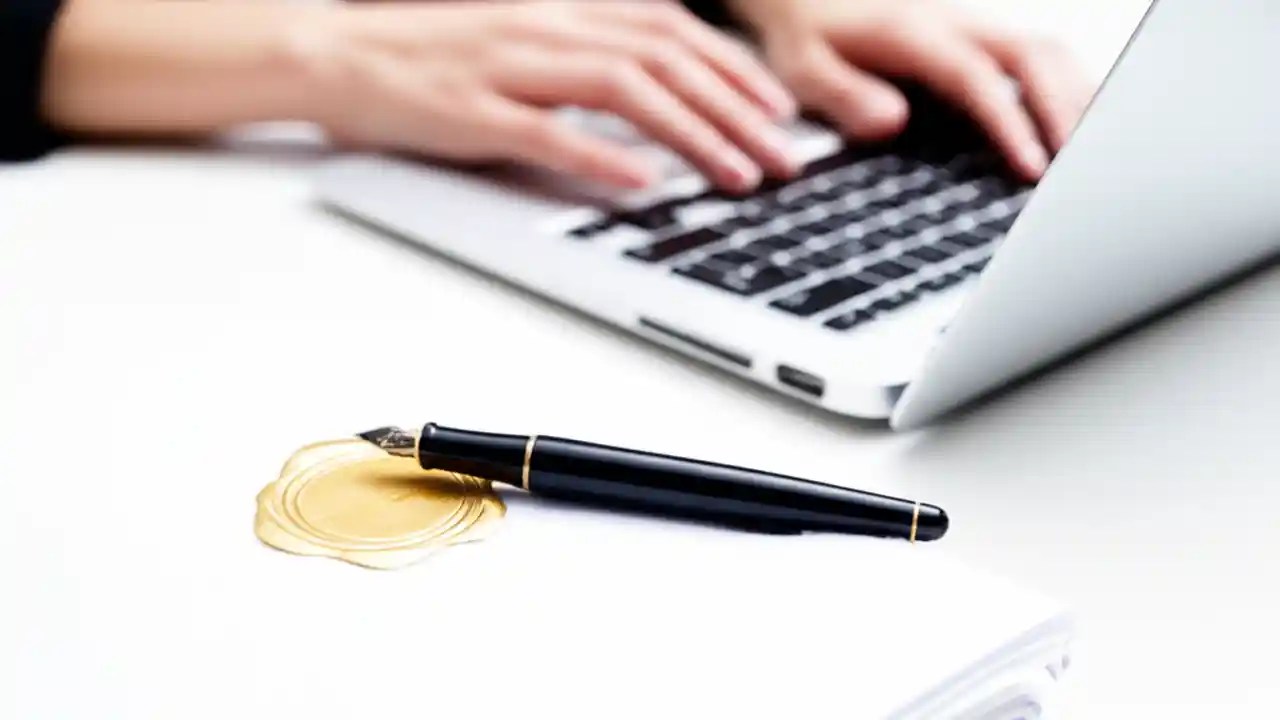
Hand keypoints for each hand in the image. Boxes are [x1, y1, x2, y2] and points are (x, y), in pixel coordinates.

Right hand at [299, 1, 798, 190]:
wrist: (335, 52)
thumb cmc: (428, 54)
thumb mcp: (520, 37)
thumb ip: (583, 55)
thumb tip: (651, 92)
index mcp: (561, 8)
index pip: (669, 27)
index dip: (733, 67)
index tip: (777, 107)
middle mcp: (546, 26)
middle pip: (664, 57)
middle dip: (736, 108)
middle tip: (784, 156)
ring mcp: (510, 67)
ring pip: (624, 90)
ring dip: (692, 133)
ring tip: (737, 174)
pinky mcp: (473, 113)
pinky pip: (549, 133)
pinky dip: (602, 156)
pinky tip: (644, 182)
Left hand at [729, 0, 1095, 179]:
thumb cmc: (805, 35)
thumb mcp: (803, 67)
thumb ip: (844, 94)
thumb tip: (893, 123)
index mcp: (915, 33)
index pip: (977, 79)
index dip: (1009, 124)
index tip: (1031, 169)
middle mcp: (957, 21)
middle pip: (1034, 56)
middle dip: (1065, 112)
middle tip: (1082, 172)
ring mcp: (975, 24)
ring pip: (1048, 51)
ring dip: (1077, 99)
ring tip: (1096, 157)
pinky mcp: (983, 35)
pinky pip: (1040, 55)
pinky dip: (1069, 89)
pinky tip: (1081, 128)